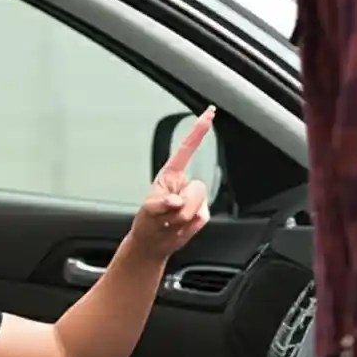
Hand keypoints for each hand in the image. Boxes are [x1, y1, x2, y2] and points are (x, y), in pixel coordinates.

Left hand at [130, 106, 215, 257]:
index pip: (187, 149)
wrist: (154, 243)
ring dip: (183, 218)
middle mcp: (185, 183)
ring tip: (171, 221)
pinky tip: (179, 227)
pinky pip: (202, 218)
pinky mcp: (202, 213)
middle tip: (167, 216)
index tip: (209, 113)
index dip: (198, 131)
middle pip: (198, 189)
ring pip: (199, 205)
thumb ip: (162, 205)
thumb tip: (176, 202)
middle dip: (183, 206)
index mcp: (171, 175)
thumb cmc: (148, 222)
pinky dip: (189, 227)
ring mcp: (195, 199)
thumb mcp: (149, 212)